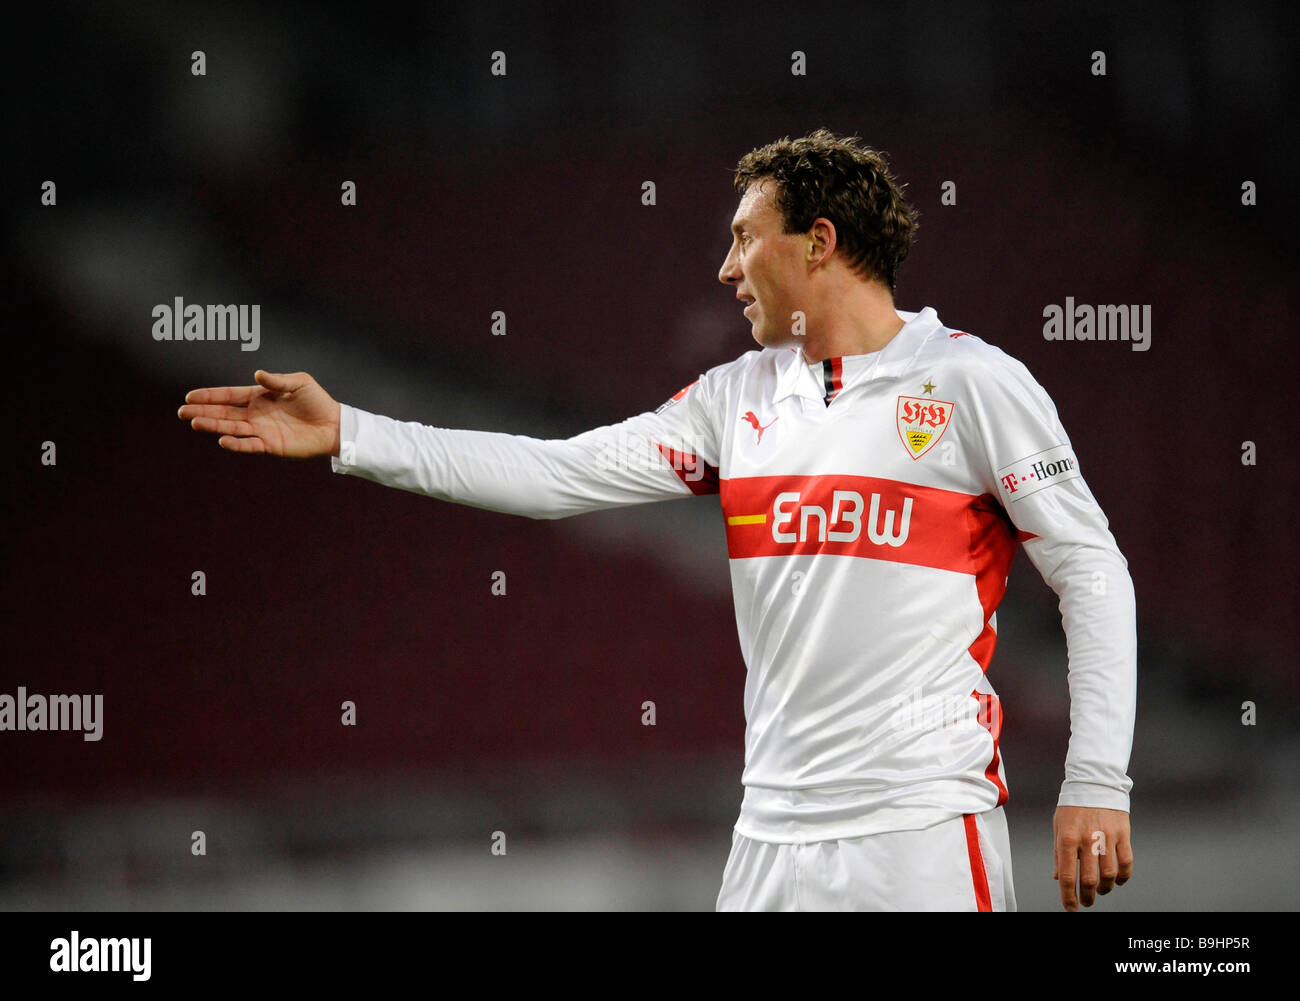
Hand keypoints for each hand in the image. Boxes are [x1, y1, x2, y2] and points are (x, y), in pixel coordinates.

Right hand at [178, 370, 340, 457]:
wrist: (334, 424)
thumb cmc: (317, 401)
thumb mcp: (299, 383)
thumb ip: (277, 381)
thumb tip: (257, 375)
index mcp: (260, 396)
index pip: (230, 395)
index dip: (210, 396)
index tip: (190, 397)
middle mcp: (256, 414)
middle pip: (224, 412)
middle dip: (203, 412)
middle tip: (182, 412)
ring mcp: (261, 430)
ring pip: (232, 428)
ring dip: (213, 426)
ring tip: (195, 424)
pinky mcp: (271, 445)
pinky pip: (249, 445)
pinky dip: (236, 443)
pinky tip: (222, 440)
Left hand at [1053, 805, 1132, 910]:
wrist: (1093, 782)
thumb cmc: (1073, 806)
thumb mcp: (1058, 826)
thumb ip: (1058, 852)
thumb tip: (1058, 877)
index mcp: (1067, 838)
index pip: (1067, 875)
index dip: (1068, 896)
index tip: (1070, 908)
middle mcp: (1087, 840)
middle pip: (1089, 879)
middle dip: (1087, 897)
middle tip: (1086, 902)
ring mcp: (1107, 837)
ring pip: (1110, 875)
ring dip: (1105, 888)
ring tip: (1101, 890)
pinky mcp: (1123, 834)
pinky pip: (1127, 862)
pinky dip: (1123, 877)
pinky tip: (1118, 880)